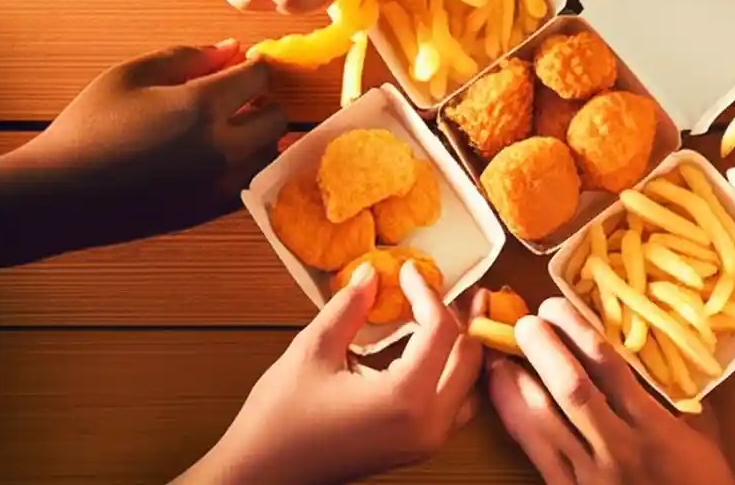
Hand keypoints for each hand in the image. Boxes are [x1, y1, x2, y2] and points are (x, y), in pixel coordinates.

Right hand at [24, 40, 285, 231]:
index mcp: (202, 107)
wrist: (60, 196)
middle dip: (262, 102)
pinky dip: (247, 165)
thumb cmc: (88, 128)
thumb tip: (231, 49)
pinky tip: (214, 156)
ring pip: (270, 154)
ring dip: (258, 136)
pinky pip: (252, 182)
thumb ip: (187, 58)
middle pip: (278, 118)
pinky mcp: (212, 211)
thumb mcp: (130, 76)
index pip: (259, 77)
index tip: (239, 66)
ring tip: (224, 128)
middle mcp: (223, 148)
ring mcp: (221, 184)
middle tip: (234, 98)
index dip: (253, 66)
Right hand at [180, 261, 481, 483]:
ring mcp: (428, 441)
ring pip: (471, 383)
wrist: (263, 474)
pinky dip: (454, 372)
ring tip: (448, 312)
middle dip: (457, 316)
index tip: (409, 270)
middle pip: (468, 356)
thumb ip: (350, 308)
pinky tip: (435, 349)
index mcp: (405, 398)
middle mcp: (428, 424)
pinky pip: (457, 405)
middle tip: (438, 286)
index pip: (440, 330)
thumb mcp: (313, 351)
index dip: (427, 292)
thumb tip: (372, 273)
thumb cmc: (280, 418)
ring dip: (463, 345)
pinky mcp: (419, 448)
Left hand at [486, 297, 734, 484]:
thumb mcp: (703, 438)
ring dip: (514, 385)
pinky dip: (515, 422)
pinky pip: (536, 454)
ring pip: (542, 422)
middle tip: (522, 324)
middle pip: (569, 388)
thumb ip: (676, 398)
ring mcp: (589, 475)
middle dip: (541, 350)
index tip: (555, 306)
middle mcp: (617, 447)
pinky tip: (502, 401)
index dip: (576, 329)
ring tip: (497, 356)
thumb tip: (657, 356)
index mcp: (652, 427)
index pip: (608, 365)